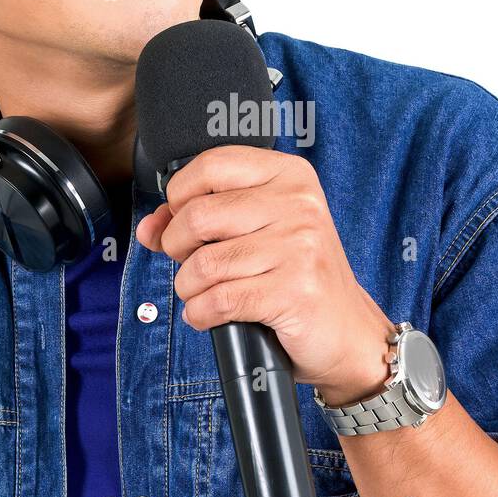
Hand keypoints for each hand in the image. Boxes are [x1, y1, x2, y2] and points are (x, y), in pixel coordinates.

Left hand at [134, 146, 394, 404]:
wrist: (347, 332)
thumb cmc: (297, 277)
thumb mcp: (258, 233)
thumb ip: (201, 219)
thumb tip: (150, 226)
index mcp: (290, 176)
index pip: (211, 164)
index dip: (179, 195)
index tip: (179, 220)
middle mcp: (299, 205)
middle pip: (198, 215)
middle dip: (176, 246)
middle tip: (189, 263)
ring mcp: (300, 248)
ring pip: (204, 263)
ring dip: (188, 287)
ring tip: (201, 293)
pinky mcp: (295, 292)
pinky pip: (219, 300)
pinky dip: (201, 313)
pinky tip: (208, 314)